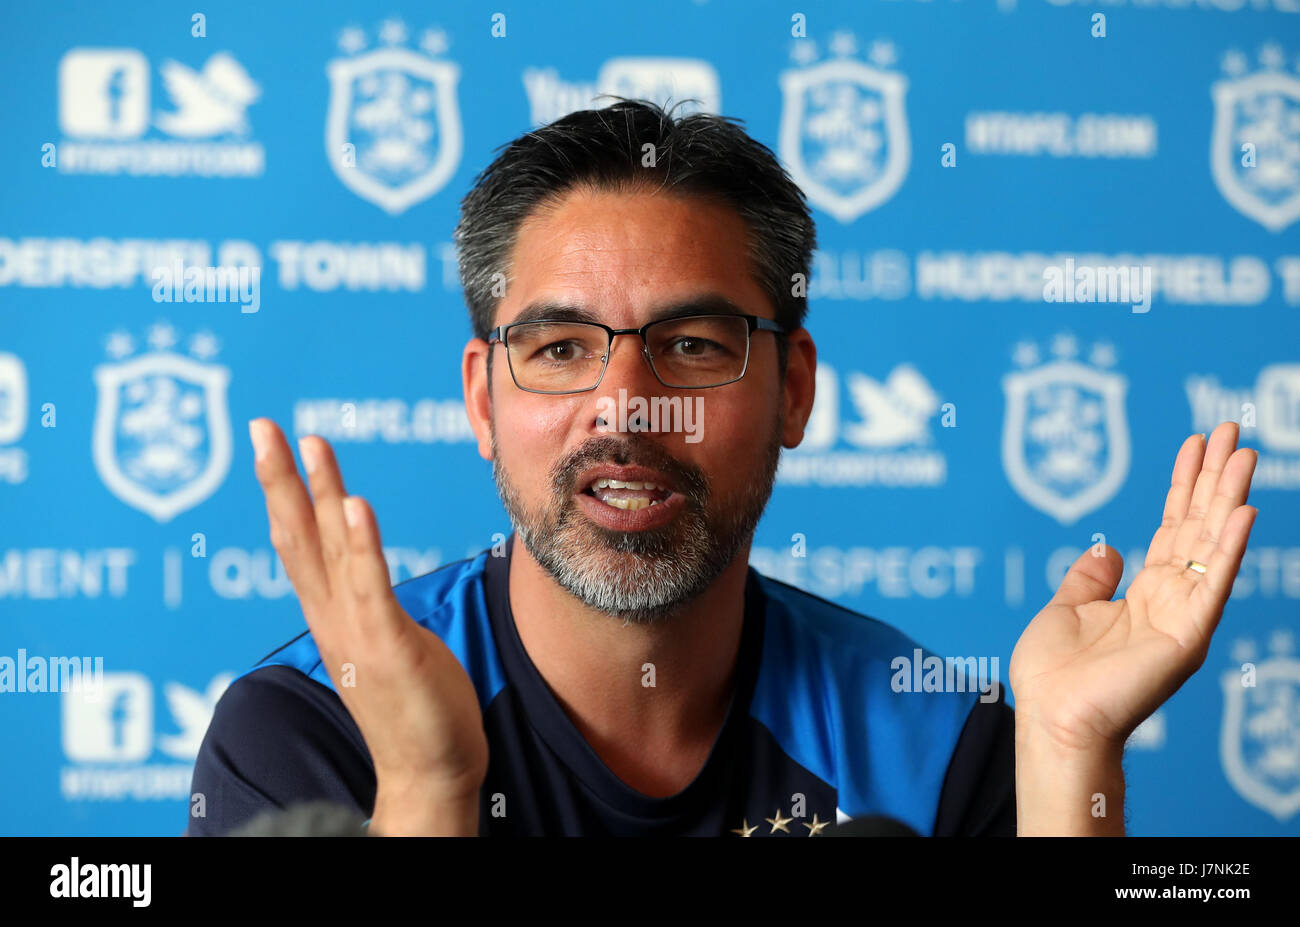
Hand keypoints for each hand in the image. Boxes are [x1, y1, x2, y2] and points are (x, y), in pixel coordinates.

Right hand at [249, 418, 487, 832]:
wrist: (429, 770)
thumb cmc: (413, 704)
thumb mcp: (383, 640)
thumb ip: (367, 601)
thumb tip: (364, 569)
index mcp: (331, 614)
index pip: (298, 543)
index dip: (284, 492)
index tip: (274, 444)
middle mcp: (332, 617)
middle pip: (296, 537)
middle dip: (279, 478)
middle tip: (262, 425)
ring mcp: (356, 631)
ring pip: (328, 550)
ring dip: (318, 493)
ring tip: (309, 442)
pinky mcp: (388, 645)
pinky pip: (370, 586)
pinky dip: (361, 544)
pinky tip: (356, 504)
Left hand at [1011, 421, 1258, 756]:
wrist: (1052, 719)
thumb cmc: (1054, 674)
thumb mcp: (1066, 608)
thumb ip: (1089, 577)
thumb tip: (1106, 549)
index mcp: (1145, 591)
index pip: (1173, 525)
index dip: (1185, 483)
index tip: (1197, 442)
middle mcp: (1172, 598)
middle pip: (1199, 524)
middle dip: (1215, 476)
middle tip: (1233, 429)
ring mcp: (1184, 616)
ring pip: (1212, 544)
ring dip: (1229, 497)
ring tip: (1244, 453)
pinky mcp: (1188, 636)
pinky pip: (1213, 584)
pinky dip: (1228, 548)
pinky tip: (1243, 511)